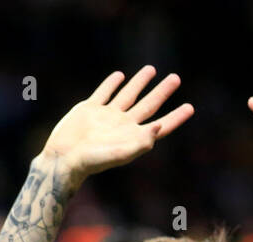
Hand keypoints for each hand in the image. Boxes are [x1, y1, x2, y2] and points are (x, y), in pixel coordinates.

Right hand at [40, 66, 192, 181]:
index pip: (161, 125)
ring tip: (151, 69)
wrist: (63, 159)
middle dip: (162, 92)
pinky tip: (119, 76)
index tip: (190, 107)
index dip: (176, 117)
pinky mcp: (89, 109)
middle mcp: (122, 125)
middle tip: (175, 78)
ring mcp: (106, 116)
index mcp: (132, 137)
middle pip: (148, 105)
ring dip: (140, 82)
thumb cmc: (91, 162)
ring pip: (128, 95)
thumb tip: (159, 126)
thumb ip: (141, 143)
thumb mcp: (119, 154)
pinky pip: (104, 93)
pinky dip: (112, 84)